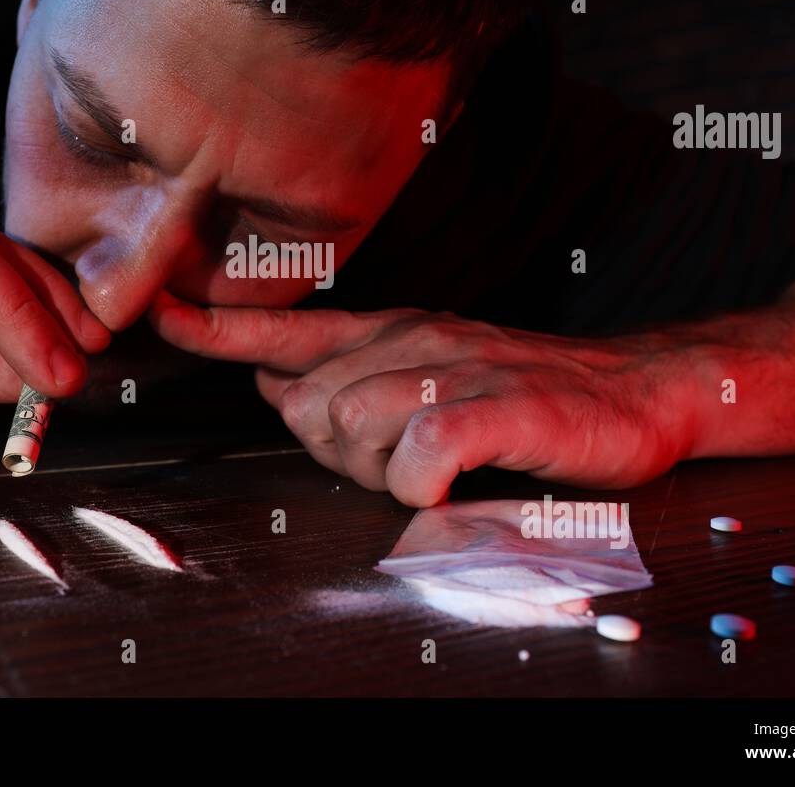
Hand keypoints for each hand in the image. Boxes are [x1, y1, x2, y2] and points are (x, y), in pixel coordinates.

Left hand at [148, 292, 696, 504]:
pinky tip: (454, 479)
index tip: (159, 311)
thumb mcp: (425, 376)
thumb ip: (348, 380)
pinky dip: (424, 483)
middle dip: (335, 452)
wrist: (635, 392)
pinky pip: (420, 452)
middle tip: (401, 459)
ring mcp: (455, 369)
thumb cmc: (522, 394)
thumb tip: (272, 380)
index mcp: (390, 333)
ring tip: (435, 469)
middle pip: (308, 404)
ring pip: (352, 424)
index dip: (216, 325)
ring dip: (380, 469)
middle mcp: (412, 340)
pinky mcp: (499, 406)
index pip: (285, 326)